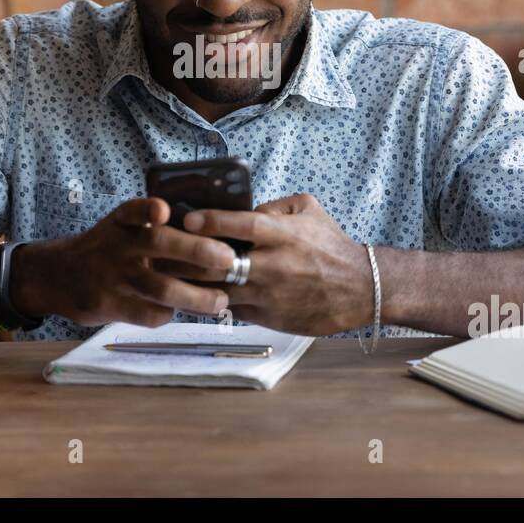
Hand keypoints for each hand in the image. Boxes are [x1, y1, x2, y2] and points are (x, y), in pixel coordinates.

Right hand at [10, 197, 237, 327]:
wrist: (57, 276)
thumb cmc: (104, 248)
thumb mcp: (119, 226)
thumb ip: (151, 225)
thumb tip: (209, 230)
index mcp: (122, 223)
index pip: (135, 210)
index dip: (149, 209)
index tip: (164, 211)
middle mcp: (118, 246)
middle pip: (158, 245)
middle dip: (197, 251)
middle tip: (229, 260)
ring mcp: (112, 278)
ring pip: (160, 287)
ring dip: (195, 296)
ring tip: (220, 301)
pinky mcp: (109, 306)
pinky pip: (147, 314)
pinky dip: (168, 314)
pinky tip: (178, 311)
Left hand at [178, 193, 372, 335]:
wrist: (361, 289)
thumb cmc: (331, 245)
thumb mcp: (309, 209)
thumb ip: (275, 205)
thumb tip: (244, 208)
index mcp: (283, 234)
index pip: (242, 224)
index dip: (212, 221)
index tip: (188, 219)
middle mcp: (273, 265)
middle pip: (220, 263)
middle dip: (187, 257)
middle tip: (162, 250)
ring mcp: (269, 294)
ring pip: (218, 291)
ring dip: (191, 284)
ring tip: (166, 274)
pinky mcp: (268, 317)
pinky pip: (230, 309)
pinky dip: (211, 302)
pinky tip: (193, 294)